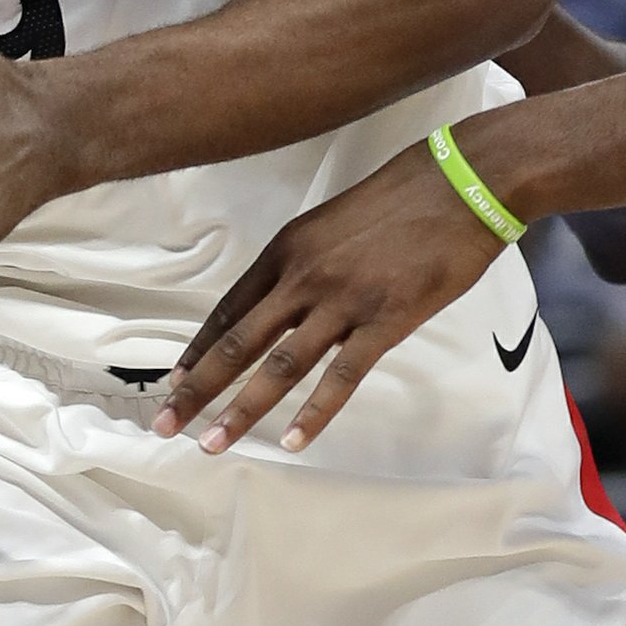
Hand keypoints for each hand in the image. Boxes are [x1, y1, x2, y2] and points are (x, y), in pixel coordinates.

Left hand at [153, 131, 506, 452]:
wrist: (461, 181)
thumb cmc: (403, 197)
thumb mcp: (334, 222)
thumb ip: (306, 263)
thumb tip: (289, 300)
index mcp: (286, 249)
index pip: (229, 309)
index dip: (198, 349)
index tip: (174, 380)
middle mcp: (302, 276)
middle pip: (237, 342)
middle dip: (196, 389)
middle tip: (164, 423)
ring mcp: (342, 300)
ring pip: (277, 366)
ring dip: (241, 410)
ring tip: (213, 444)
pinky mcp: (385, 320)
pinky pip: (341, 377)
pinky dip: (314, 414)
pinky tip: (292, 441)